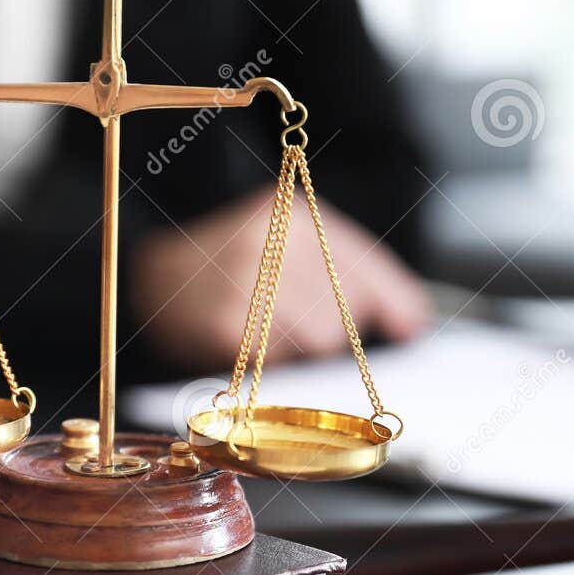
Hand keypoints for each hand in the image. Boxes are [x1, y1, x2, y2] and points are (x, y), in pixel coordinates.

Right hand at [132, 187, 433, 367]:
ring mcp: (244, 282)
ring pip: (318, 339)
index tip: (407, 327)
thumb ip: (362, 275)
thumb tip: (414, 323)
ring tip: (272, 329)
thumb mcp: (298, 247)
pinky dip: (273, 359)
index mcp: (294, 215)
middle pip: (345, 310)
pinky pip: (279, 359)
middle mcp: (271, 240)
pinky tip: (251, 339)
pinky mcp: (224, 324)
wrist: (159, 279)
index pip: (364, 267)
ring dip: (304, 348)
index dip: (391, 302)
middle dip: (336, 330)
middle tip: (304, 323)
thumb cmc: (241, 266)